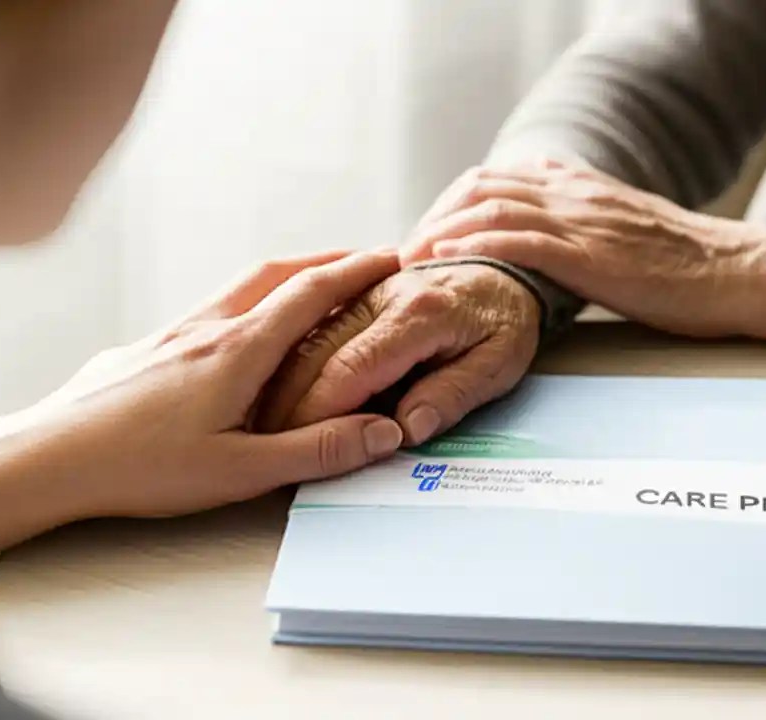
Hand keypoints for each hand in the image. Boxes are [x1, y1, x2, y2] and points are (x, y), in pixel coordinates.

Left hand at [10, 250, 405, 517]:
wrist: (48, 456)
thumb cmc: (140, 468)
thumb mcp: (240, 471)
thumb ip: (315, 450)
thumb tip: (382, 432)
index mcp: (238, 351)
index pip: (311, 292)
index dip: (356, 270)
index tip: (390, 258)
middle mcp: (206, 328)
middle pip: (275, 272)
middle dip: (324, 261)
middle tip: (359, 260)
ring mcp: (171, 333)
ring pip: (238, 287)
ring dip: (282, 278)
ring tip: (308, 288)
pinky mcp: (145, 348)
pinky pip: (208, 309)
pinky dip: (244, 302)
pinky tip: (238, 332)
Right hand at [256, 263, 539, 445]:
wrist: (508, 268)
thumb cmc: (506, 321)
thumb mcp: (499, 364)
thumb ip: (453, 395)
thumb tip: (407, 430)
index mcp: (419, 314)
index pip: (353, 367)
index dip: (319, 410)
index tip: (294, 442)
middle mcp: (383, 295)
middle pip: (315, 350)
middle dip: (284, 398)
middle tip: (262, 441)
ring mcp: (365, 291)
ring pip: (305, 335)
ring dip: (278, 378)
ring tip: (257, 419)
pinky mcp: (356, 295)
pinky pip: (313, 326)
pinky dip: (289, 358)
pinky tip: (274, 387)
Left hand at [400, 162, 765, 347]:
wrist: (737, 271)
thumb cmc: (685, 261)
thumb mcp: (626, 222)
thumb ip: (583, 209)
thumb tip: (545, 200)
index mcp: (581, 186)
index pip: (498, 178)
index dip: (453, 201)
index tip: (427, 229)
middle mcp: (575, 194)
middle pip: (484, 187)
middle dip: (437, 213)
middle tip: (409, 245)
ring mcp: (582, 222)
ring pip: (494, 208)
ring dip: (445, 229)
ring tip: (413, 252)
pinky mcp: (591, 256)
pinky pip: (522, 241)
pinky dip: (478, 245)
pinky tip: (449, 257)